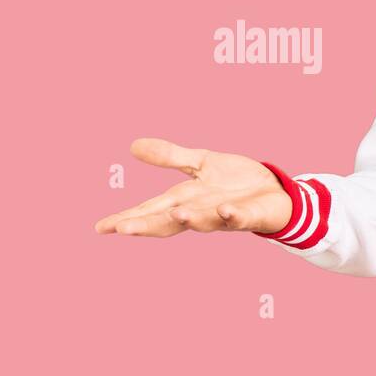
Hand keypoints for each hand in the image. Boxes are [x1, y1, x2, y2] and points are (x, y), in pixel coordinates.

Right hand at [93, 137, 293, 236]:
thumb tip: (132, 146)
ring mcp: (223, 217)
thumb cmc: (235, 182)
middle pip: (168, 222)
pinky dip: (231, 217)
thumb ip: (169, 157)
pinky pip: (239, 219)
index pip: (149, 211)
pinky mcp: (249, 216)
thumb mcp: (199, 163)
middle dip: (146, 226)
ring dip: (189, 219)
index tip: (101, 228)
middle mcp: (200, 212)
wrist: (275, 191)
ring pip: (203, 222)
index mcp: (185, 200)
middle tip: (122, 230)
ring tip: (176, 214)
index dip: (126, 218)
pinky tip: (224, 211)